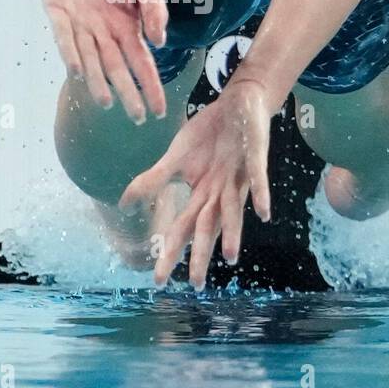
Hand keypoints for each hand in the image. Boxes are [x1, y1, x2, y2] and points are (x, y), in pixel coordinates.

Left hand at [43, 0, 168, 122]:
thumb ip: (154, 7)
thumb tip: (160, 42)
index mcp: (127, 27)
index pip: (141, 63)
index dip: (149, 86)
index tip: (158, 110)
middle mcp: (103, 32)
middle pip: (116, 68)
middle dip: (126, 92)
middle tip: (135, 117)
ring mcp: (80, 24)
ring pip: (89, 59)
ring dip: (97, 81)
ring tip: (106, 102)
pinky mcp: (57, 12)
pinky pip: (64, 36)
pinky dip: (70, 53)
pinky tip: (78, 70)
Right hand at [120, 78, 273, 287]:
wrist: (237, 103)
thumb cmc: (207, 135)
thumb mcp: (175, 157)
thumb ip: (153, 181)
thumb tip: (124, 205)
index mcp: (201, 194)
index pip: (183, 228)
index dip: (171, 252)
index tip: (158, 281)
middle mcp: (220, 191)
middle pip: (208, 226)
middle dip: (201, 254)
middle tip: (195, 284)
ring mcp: (238, 176)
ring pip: (234, 209)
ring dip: (233, 232)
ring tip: (230, 257)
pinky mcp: (254, 156)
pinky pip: (257, 178)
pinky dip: (260, 194)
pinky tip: (264, 213)